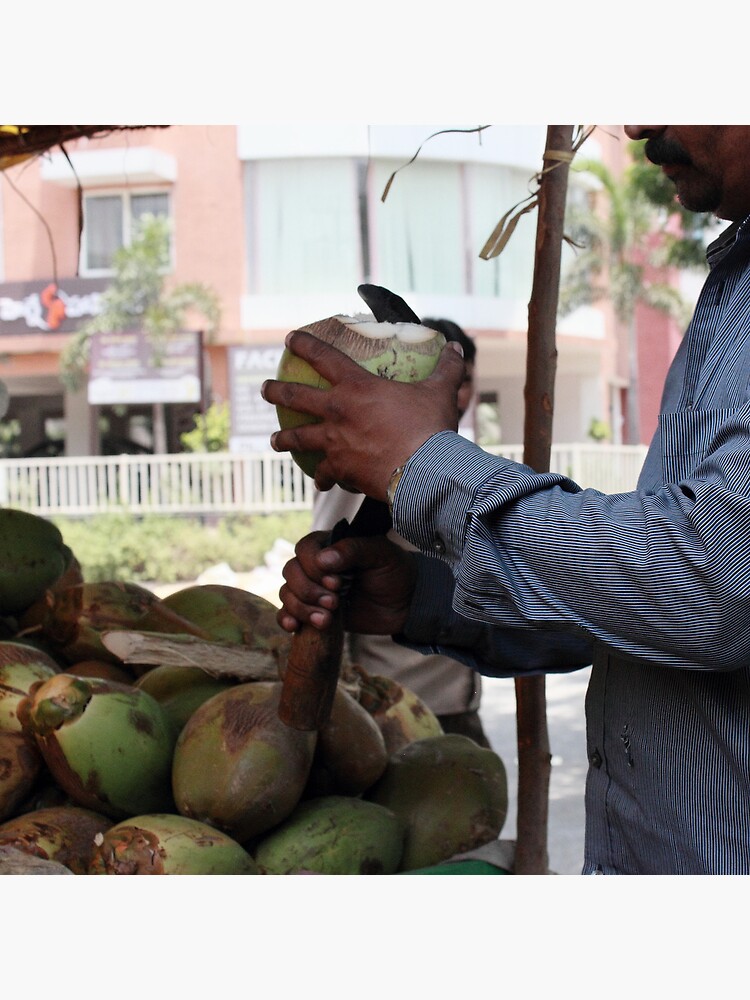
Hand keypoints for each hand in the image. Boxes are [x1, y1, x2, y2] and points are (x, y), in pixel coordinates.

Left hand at [261, 330, 465, 496]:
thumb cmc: (430, 427)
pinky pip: (324, 473)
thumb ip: (447, 368)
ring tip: (273, 441)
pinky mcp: (340, 470)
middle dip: (276, 391)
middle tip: (264, 389)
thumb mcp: (441, 392)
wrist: (424, 471)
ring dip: (283, 438)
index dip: (304, 344)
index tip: (289, 338)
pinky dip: (321, 478)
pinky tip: (320, 483)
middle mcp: (337, 412)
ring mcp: (335, 442)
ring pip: (299, 438)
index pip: (323, 357)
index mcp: (357, 387)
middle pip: (296, 397)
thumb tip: (458, 349)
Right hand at [277, 530, 416, 635]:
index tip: (337, 582)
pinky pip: (287, 613)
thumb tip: (323, 559)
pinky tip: (295, 627)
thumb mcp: (381, 554)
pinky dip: (286, 619)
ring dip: (302, 608)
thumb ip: (354, 550)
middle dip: (309, 591)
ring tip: (327, 620)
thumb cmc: (395, 572)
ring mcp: (313, 590)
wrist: (406, 604)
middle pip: (291, 572)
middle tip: (335, 603)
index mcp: (330, 545)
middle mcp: (316, 566)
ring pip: (287, 594)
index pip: (305, 549)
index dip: (314, 567)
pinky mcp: (313, 612)